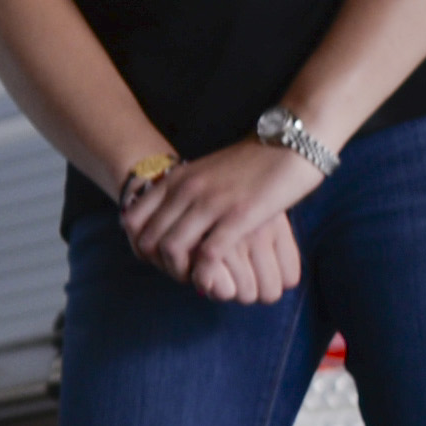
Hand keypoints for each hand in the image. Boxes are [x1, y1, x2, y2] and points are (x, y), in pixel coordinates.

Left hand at [124, 138, 315, 307]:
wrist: (292, 142)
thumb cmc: (254, 162)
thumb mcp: (207, 172)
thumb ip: (187, 192)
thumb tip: (173, 218)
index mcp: (176, 179)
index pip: (133, 220)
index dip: (137, 245)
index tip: (155, 259)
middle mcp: (186, 189)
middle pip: (148, 239)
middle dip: (158, 264)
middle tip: (177, 274)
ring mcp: (211, 202)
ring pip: (172, 248)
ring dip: (179, 273)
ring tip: (194, 280)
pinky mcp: (239, 215)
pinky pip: (207, 255)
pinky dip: (204, 275)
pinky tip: (211, 283)